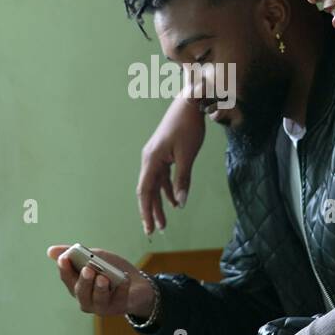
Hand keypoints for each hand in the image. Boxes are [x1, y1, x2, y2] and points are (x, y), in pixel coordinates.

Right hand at [47, 245, 155, 317]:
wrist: (137, 284)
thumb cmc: (111, 270)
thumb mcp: (95, 258)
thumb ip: (77, 254)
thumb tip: (51, 251)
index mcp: (78, 286)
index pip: (67, 279)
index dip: (65, 269)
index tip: (64, 259)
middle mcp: (87, 299)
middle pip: (81, 292)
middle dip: (83, 281)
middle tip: (87, 269)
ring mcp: (103, 306)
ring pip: (98, 300)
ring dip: (100, 289)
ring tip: (103, 278)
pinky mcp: (120, 307)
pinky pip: (120, 299)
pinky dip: (122, 289)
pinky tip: (125, 279)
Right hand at [137, 94, 205, 234]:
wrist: (189, 104)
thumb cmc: (188, 127)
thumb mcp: (187, 156)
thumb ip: (183, 180)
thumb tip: (181, 203)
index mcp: (151, 160)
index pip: (145, 191)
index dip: (146, 211)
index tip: (148, 227)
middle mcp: (150, 159)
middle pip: (147, 191)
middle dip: (151, 211)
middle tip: (154, 230)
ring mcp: (156, 157)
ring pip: (155, 185)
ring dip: (160, 202)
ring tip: (164, 221)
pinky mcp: (164, 154)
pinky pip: (162, 177)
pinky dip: (167, 190)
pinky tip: (175, 201)